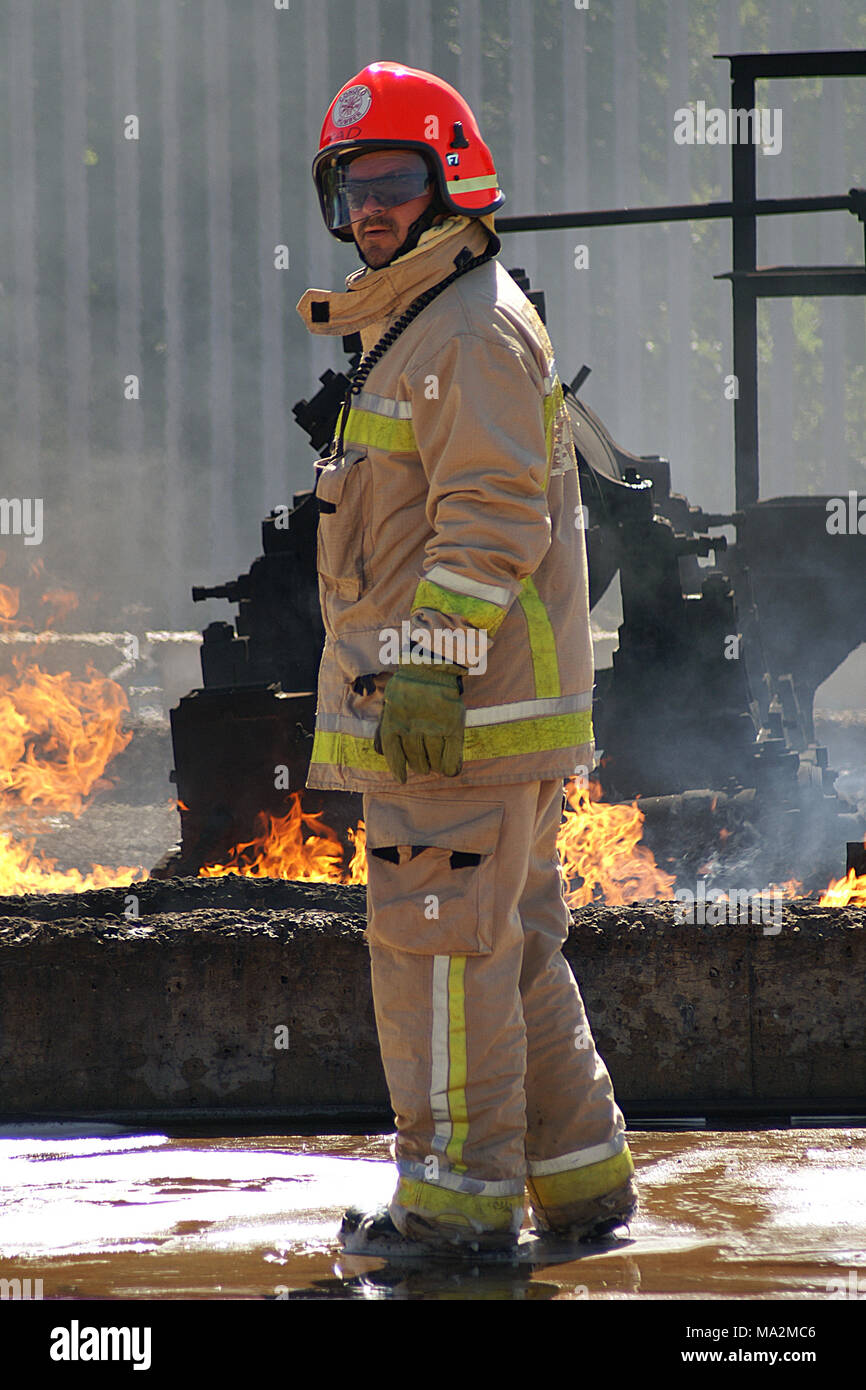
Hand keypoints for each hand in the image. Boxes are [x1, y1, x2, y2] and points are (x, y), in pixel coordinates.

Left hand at [373, 662, 465, 781]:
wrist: (434, 663)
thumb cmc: (409, 685)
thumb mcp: (390, 702)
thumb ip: (384, 726)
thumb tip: (379, 752)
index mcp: (394, 720)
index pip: (393, 753)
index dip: (398, 769)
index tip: (402, 780)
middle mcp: (413, 726)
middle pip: (415, 759)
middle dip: (419, 765)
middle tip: (423, 764)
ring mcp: (434, 726)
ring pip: (433, 760)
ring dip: (433, 765)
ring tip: (434, 764)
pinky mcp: (453, 725)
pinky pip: (451, 755)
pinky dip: (450, 767)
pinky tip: (449, 771)